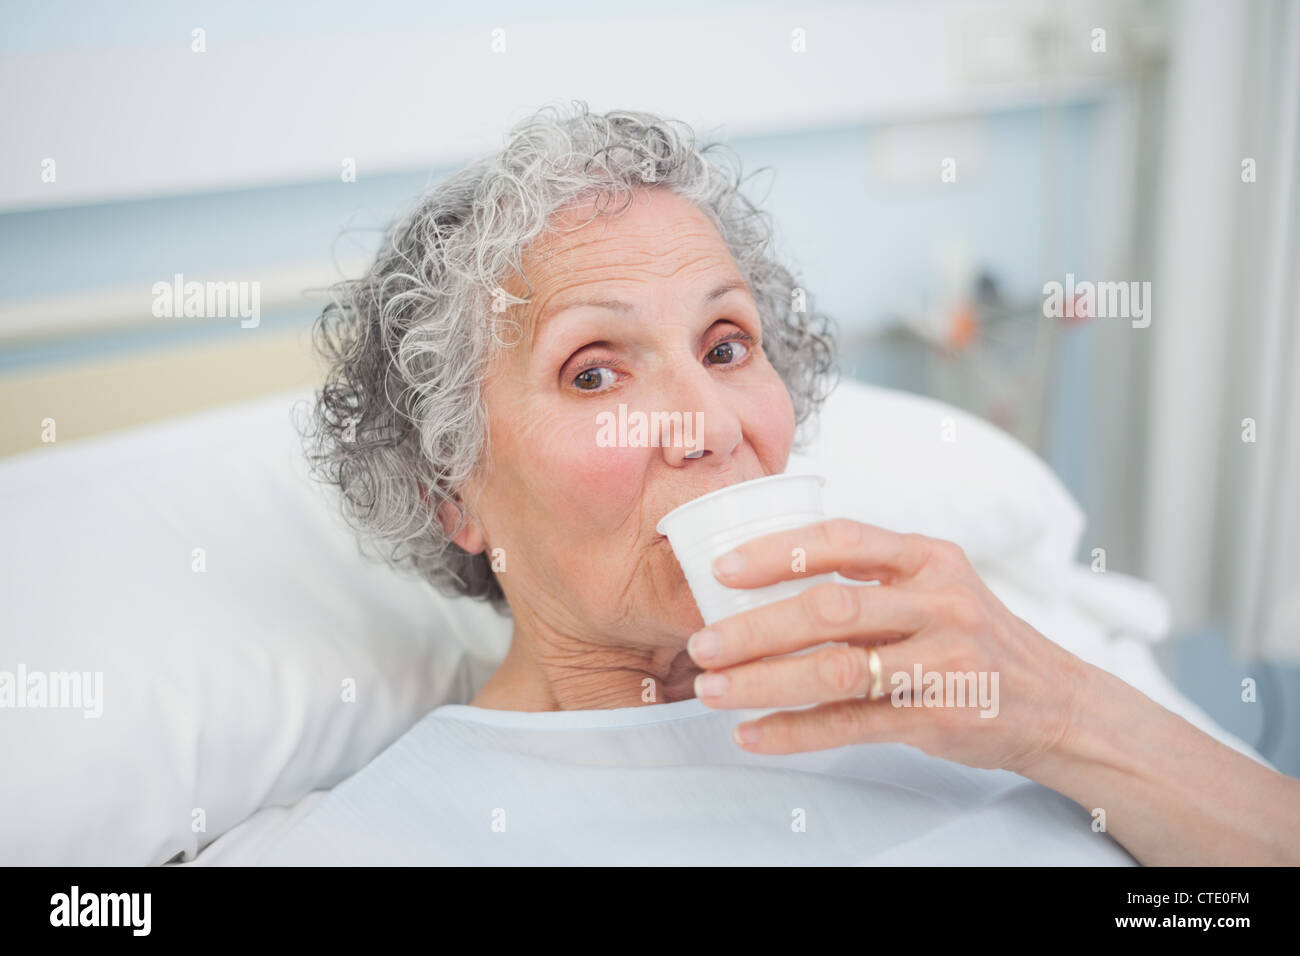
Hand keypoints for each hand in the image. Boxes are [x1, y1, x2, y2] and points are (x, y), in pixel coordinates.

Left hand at [686, 519, 1089, 774]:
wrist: (1056, 703)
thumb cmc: (975, 638)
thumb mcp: (938, 586)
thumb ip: (871, 577)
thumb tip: (768, 575)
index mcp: (930, 558)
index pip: (844, 540)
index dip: (777, 553)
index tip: (722, 570)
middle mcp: (941, 603)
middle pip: (830, 609)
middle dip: (755, 628)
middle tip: (702, 643)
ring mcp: (944, 662)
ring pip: (836, 670)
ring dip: (764, 681)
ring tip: (712, 689)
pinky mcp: (940, 717)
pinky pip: (852, 725)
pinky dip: (795, 732)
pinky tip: (753, 734)